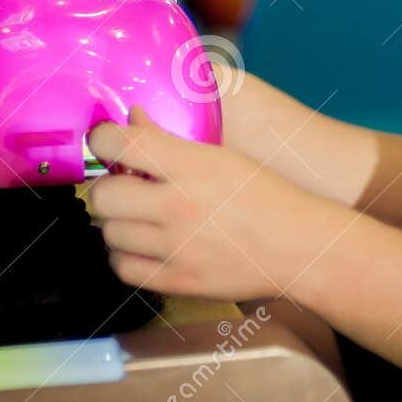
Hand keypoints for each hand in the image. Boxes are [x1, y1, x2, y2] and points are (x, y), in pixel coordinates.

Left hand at [86, 107, 325, 300]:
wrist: (299, 246)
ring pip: (109, 233)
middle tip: (125, 187)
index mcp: (191, 166)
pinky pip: (123, 269)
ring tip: (138, 218)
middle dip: (108, 188)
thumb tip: (132, 120)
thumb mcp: (220, 157)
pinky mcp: (178, 281)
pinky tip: (143, 245)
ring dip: (118, 222)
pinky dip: (125, 256)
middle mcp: (178, 207)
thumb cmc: (264, 195)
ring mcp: (176, 249)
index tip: (106, 142)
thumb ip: (170, 140)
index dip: (102, 139)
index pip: (119, 143)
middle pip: (103, 196)